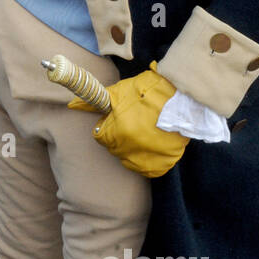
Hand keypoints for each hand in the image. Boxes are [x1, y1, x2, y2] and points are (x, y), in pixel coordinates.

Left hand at [69, 62, 187, 177]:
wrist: (185, 96)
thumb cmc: (149, 90)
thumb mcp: (120, 92)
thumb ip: (95, 100)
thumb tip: (72, 105)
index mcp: (115, 132)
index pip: (101, 136)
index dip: (109, 125)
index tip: (119, 117)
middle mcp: (129, 149)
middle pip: (114, 147)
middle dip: (120, 135)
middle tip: (135, 121)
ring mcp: (146, 158)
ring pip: (129, 158)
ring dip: (133, 147)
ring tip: (145, 131)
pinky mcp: (162, 164)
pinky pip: (147, 168)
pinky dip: (149, 158)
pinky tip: (153, 142)